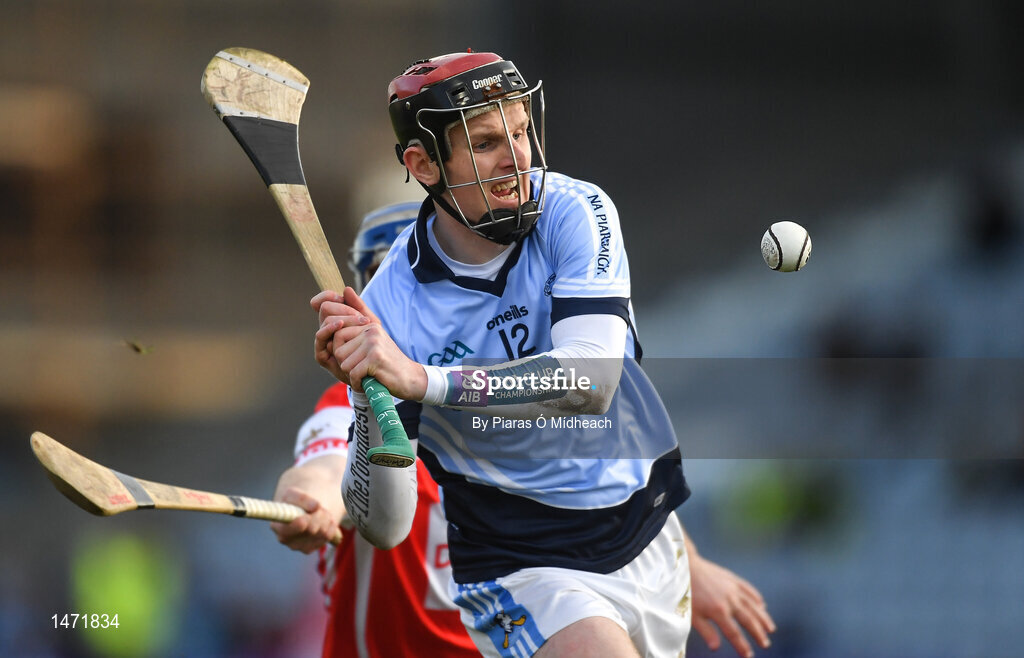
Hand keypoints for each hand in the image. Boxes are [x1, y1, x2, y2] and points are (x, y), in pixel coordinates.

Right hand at [270, 487, 342, 553]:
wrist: (300, 509)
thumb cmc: (293, 502)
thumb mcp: (293, 494)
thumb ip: (303, 498)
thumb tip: (316, 507)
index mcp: (277, 526)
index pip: (286, 531)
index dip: (298, 525)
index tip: (306, 518)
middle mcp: (286, 540)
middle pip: (311, 529)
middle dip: (318, 514)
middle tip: (319, 506)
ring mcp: (299, 546)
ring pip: (322, 532)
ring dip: (326, 518)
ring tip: (320, 511)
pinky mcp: (311, 548)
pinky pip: (328, 536)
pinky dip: (330, 525)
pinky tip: (325, 520)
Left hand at [312, 287, 426, 399]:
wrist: (409, 378)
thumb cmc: (388, 361)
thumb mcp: (373, 337)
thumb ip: (359, 314)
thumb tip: (345, 289)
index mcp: (368, 325)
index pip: (337, 336)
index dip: (343, 353)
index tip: (358, 360)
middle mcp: (371, 331)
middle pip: (338, 350)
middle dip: (347, 365)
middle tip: (362, 369)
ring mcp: (374, 343)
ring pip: (344, 363)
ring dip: (353, 375)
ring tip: (367, 375)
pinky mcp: (376, 358)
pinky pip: (353, 373)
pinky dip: (358, 383)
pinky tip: (368, 382)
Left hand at [689, 553, 775, 656]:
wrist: (686, 567)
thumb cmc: (687, 593)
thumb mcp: (693, 615)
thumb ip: (706, 631)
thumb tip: (715, 648)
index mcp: (718, 610)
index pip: (734, 632)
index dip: (742, 645)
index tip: (748, 656)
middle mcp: (730, 599)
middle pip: (748, 620)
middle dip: (758, 634)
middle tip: (765, 645)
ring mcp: (733, 588)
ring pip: (753, 605)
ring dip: (763, 618)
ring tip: (770, 630)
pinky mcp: (732, 579)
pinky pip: (749, 590)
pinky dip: (757, 598)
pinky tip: (763, 606)